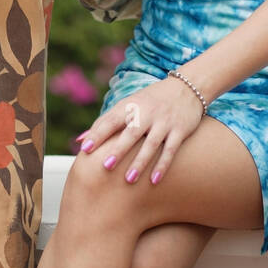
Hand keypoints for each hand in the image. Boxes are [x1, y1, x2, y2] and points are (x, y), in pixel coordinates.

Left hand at [76, 74, 203, 184]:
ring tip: (129, 179)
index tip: (84, 149)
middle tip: (105, 166)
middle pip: (131, 132)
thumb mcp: (128, 105)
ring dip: (140, 161)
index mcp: (131, 106)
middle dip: (119, 149)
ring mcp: (164, 122)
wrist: (188, 87)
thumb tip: (79, 141)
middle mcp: (147, 113)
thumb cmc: (150, 101)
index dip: (98, 133)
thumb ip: (104, 123)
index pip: (111, 120)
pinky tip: (154, 180)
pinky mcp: (180, 130)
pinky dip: (163, 165)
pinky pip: (171, 149)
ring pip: (151, 143)